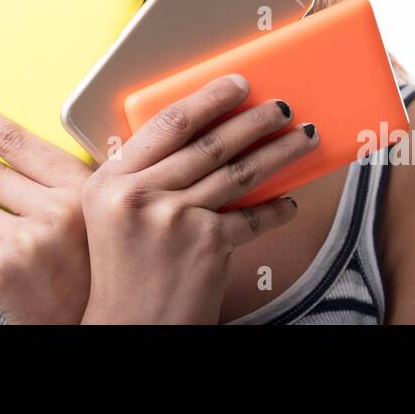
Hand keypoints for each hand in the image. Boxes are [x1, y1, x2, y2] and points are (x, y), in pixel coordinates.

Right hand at [79, 73, 316, 323]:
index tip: (237, 83)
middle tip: (282, 106)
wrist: (129, 329)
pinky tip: (289, 201)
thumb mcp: (114, 215)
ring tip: (303, 137)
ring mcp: (172, 219)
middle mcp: (138, 195)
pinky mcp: (204, 244)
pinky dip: (276, 208)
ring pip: (239, 171)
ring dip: (279, 152)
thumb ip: (145, 176)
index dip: (209, 98)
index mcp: (111, 180)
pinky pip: (251, 216)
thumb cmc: (127, 272)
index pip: (167, 123)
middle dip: (254, 119)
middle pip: (210, 143)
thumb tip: (205, 133)